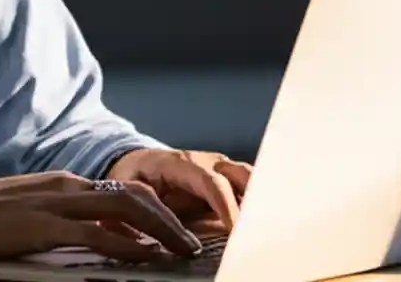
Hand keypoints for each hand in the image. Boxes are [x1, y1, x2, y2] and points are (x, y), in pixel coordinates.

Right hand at [0, 171, 203, 262]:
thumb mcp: (33, 213)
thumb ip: (70, 221)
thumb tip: (108, 238)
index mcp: (66, 182)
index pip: (125, 188)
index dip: (158, 208)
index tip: (180, 228)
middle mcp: (68, 186)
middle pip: (136, 194)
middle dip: (171, 217)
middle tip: (194, 241)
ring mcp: (58, 203)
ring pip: (126, 208)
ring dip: (161, 230)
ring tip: (183, 250)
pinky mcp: (44, 225)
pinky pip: (97, 234)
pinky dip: (128, 245)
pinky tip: (146, 258)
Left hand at [107, 149, 253, 232]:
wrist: (137, 164)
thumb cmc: (134, 178)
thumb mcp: (132, 194)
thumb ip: (152, 212)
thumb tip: (171, 238)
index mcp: (182, 163)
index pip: (211, 182)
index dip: (225, 205)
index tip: (235, 228)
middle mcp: (208, 161)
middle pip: (241, 176)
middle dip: (254, 200)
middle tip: (260, 228)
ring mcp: (222, 169)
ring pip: (251, 181)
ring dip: (260, 201)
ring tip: (268, 226)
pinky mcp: (229, 181)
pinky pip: (249, 191)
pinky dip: (257, 206)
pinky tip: (262, 225)